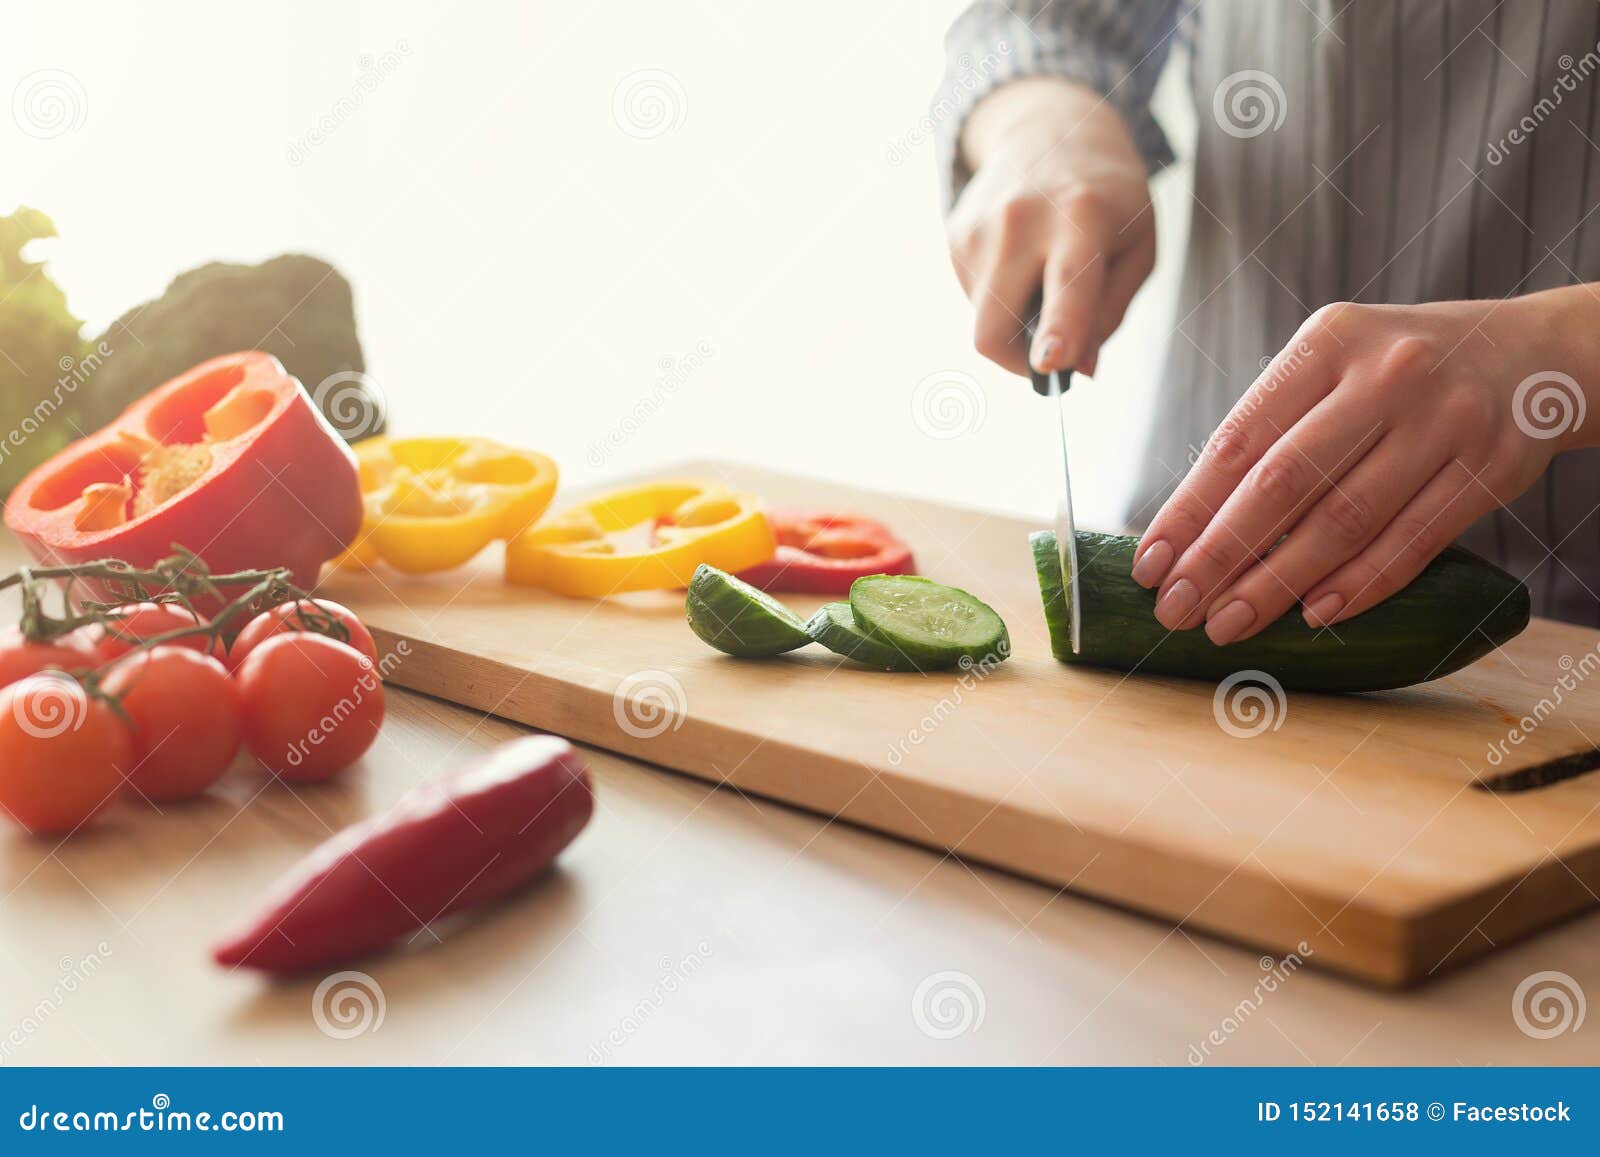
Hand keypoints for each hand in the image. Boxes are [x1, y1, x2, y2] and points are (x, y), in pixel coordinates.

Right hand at [947, 78, 1154, 376]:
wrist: (1051, 130)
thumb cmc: (1109, 200)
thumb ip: (1111, 313)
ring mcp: (979, 227)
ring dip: (1014, 319)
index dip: (1058, 330)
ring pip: (983, 320)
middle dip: (1017, 362)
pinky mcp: (955, 235)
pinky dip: (1000, 296)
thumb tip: (1078, 370)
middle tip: (1050, 357)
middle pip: (994, 328)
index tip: (1049, 365)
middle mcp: (1021, 219)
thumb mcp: (1136, 248)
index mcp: (1082, 217)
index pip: (1067, 283)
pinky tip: (1019, 258)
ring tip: (1041, 272)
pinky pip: (975, 298)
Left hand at [1131, 290, 1599, 642]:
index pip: (1239, 438)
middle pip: (1284, 483)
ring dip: (1277, 583)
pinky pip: (1412, 540)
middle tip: (1176, 608)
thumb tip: (1193, 525)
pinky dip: (1360, 584)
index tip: (1149, 563)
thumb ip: (1274, 426)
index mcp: (1328, 341)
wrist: (1536, 355)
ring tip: (1228, 622)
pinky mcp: (1491, 466)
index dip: (1188, 508)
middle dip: (1219, 555)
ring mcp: (1445, 419)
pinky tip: (1313, 614)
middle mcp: (1386, 373)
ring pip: (1344, 519)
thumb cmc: (1401, 370)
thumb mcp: (1335, 363)